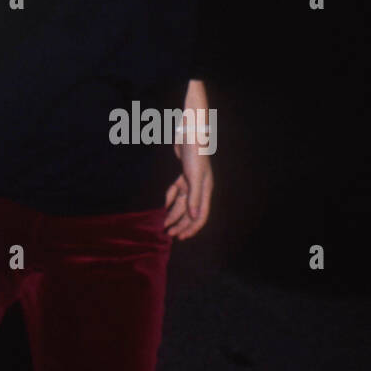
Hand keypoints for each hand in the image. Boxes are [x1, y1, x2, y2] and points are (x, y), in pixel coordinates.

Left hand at [164, 81, 213, 239]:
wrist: (190, 133)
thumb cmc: (195, 154)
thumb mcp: (194, 177)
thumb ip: (194, 197)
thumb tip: (194, 217)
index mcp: (205, 191)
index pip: (200, 215)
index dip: (192, 228)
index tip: (181, 237)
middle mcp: (200, 188)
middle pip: (190, 211)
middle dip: (180, 224)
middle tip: (169, 233)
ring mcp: (191, 181)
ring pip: (182, 202)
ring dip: (173, 213)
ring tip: (164, 223)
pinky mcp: (183, 174)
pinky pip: (177, 190)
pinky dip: (170, 197)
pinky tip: (164, 204)